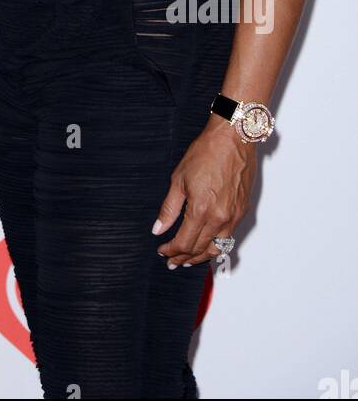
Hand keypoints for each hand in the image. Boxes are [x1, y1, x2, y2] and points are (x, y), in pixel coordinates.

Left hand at [151, 117, 256, 266]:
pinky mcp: (242, 211)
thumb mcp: (178, 179)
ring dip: (201, 257)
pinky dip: (216, 246)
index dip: (171, 251)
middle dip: (184, 258)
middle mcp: (220, 218)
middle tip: (172, 261)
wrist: (233, 139)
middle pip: (200, 249)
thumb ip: (169, 208)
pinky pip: (228, 237)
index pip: (184, 242)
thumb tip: (158, 229)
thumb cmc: (206, 153)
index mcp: (201, 210)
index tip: (163, 251)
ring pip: (217, 248)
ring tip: (188, 259)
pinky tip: (207, 245)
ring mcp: (234, 216)